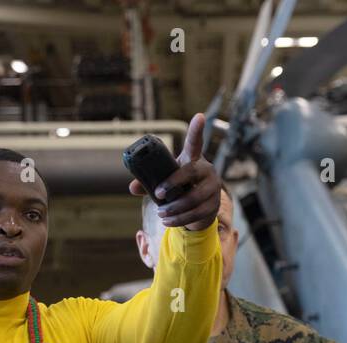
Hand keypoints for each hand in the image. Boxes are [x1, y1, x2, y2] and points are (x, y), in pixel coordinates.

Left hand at [129, 113, 220, 230]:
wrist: (201, 207)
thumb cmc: (181, 187)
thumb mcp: (167, 181)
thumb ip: (150, 182)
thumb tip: (132, 187)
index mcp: (193, 159)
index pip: (195, 143)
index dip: (197, 130)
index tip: (199, 116)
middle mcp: (207, 170)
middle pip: (191, 173)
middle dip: (172, 184)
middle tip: (157, 195)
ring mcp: (213, 188)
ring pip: (193, 198)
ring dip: (174, 208)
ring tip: (161, 213)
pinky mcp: (214, 205)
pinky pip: (196, 213)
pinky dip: (180, 219)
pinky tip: (169, 221)